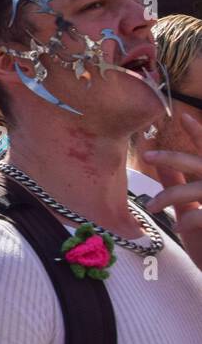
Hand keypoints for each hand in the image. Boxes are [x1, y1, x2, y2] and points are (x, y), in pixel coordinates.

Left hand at [142, 114, 201, 229]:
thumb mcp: (193, 206)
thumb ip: (180, 183)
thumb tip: (161, 162)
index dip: (199, 134)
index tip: (182, 116)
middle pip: (201, 164)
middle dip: (173, 157)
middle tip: (147, 154)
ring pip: (197, 189)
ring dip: (169, 196)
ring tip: (151, 206)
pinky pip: (199, 216)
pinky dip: (186, 221)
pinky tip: (180, 228)